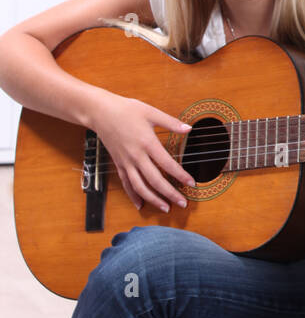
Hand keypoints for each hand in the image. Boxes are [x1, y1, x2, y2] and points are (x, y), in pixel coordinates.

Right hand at [94, 91, 195, 211]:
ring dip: (153, 200)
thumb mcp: (151, 112)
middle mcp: (136, 156)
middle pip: (155, 181)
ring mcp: (126, 162)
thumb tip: (189, 129)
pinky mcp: (119, 164)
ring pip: (140, 187)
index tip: (191, 184)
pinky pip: (126, 184)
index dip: (181, 175)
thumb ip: (171, 122)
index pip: (167, 164)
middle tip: (183, 203)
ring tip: (166, 208)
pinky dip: (133, 196)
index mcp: (147, 142)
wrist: (100, 112)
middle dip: (170, 194)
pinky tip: (140, 205)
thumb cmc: (126, 109)